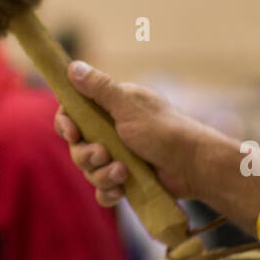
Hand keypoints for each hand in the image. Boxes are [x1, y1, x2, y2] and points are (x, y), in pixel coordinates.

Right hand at [54, 61, 216, 207]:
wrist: (193, 166)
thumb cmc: (164, 131)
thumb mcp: (128, 106)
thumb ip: (100, 89)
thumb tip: (73, 66)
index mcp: (112, 109)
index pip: (74, 114)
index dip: (66, 125)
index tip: (72, 133)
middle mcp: (112, 131)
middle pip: (78, 146)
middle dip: (87, 155)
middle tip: (104, 154)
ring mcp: (118, 157)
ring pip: (90, 171)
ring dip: (102, 175)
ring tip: (123, 173)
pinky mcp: (126, 180)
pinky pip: (103, 191)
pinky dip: (109, 193)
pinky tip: (121, 191)